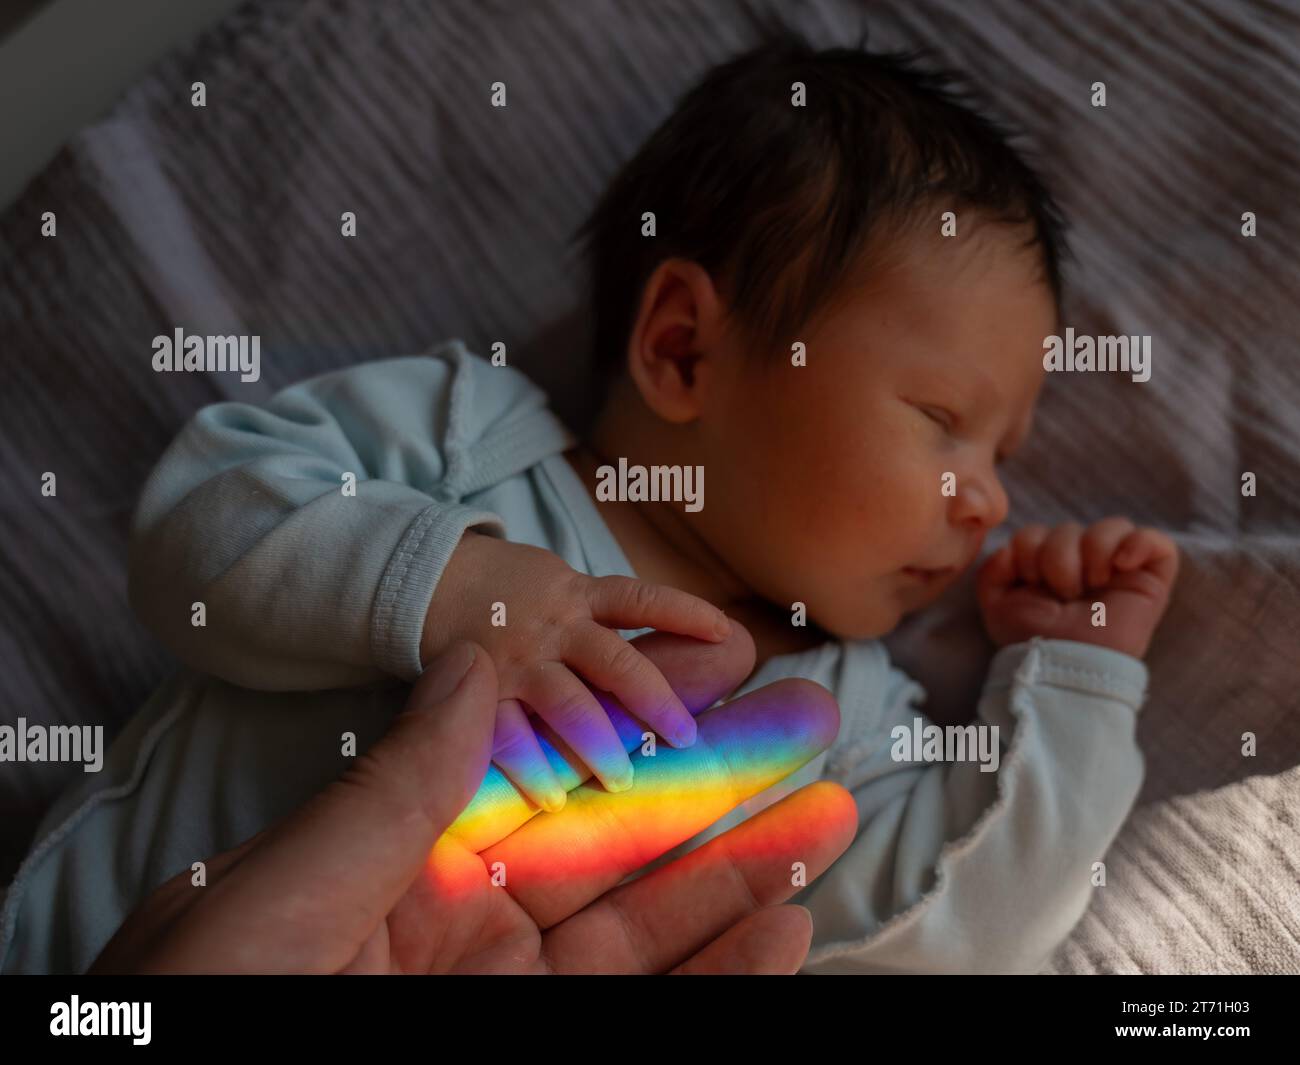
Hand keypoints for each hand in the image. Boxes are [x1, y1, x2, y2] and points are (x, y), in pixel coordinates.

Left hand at [90, 636, 854, 974]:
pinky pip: (650, 1017)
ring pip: (648, 940)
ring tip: (823, 817)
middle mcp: (462, 945)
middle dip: (710, 796)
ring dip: (738, 881)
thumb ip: (390, 795)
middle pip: (612, 856)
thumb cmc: (194, 1023)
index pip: (533, 788)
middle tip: (800, 736)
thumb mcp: (274, 904)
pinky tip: (780, 928)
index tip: (702, 685)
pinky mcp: (551, 1057)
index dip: (623, 733)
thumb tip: (472, 666)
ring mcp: (510, 1008)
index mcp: (389, 884)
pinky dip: (719, 976)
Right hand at [422, 531, 730, 803]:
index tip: (727, 632)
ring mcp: (519, 657)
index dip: (685, 613)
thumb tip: (677, 643)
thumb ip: (602, 614)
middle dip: (654, 701)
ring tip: (624, 780)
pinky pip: (509, 731)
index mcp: (579, 595)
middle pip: (616, 662)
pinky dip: (531, 767)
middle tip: (685, 737)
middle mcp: (555, 625)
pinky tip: (551, 800)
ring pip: (568, 702)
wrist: (427, 576)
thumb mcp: (559, 583)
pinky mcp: (484, 688)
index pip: (641, 600)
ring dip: (598, 743)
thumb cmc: (509, 589)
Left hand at [976, 517, 1178, 657]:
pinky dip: (1139, 544)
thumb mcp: (997, 603)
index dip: (1029, 549)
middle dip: (1058, 558)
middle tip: (1064, 593)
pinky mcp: (1152, 580)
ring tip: (1091, 586)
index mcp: (1051, 566)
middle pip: (1070, 527)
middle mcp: (1085, 564)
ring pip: (1112, 526)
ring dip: (1093, 552)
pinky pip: (1156, 542)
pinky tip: (1119, 566)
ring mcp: (1120, 570)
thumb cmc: (1033, 639)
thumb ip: (994, 568)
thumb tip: (1012, 547)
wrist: (1064, 664)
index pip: (1038, 531)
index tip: (1032, 581)